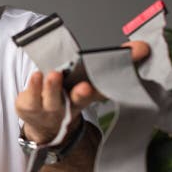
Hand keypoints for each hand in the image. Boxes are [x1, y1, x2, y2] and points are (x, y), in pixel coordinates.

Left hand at [16, 41, 150, 143]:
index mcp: (86, 98)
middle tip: (84, 87)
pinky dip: (33, 88)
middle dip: (81, 95)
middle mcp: (68, 106)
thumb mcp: (90, 79)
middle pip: (76, 101)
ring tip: (53, 75)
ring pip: (51, 100)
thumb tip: (143, 46)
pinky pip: (29, 99)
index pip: (98, 93)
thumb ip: (116, 61)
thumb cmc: (68, 96)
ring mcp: (47, 108)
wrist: (46, 125)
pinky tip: (36, 76)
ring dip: (53, 89)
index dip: (105, 86)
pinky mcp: (28, 107)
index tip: (111, 82)